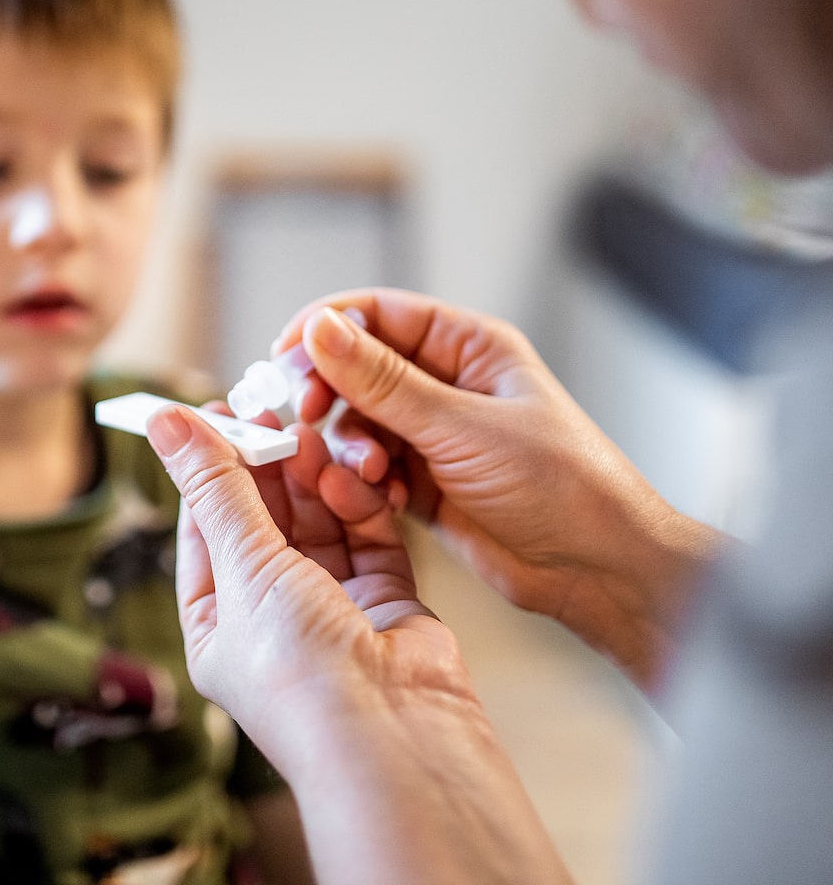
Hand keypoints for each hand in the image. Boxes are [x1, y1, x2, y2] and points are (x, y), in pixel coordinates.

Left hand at [151, 404, 463, 777]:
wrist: (394, 735)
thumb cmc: (300, 672)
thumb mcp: (244, 566)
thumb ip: (217, 487)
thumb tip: (168, 423)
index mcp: (217, 625)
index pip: (205, 529)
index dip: (209, 468)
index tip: (216, 410)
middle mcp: (271, 618)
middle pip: (263, 521)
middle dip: (265, 466)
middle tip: (268, 409)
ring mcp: (331, 609)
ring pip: (317, 523)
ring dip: (309, 478)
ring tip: (307, 433)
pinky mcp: (385, 602)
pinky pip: (366, 538)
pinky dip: (356, 504)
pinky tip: (344, 473)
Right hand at [280, 288, 724, 688]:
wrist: (598, 570)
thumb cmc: (563, 486)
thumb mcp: (462, 427)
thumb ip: (384, 382)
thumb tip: (322, 331)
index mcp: (469, 346)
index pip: (378, 314)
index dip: (326, 329)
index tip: (285, 355)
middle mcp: (448, 383)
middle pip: (358, 368)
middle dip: (328, 392)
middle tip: (305, 416)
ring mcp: (435, 434)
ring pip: (359, 422)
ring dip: (352, 445)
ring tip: (372, 472)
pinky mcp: (425, 482)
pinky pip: (371, 468)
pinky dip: (365, 481)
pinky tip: (385, 498)